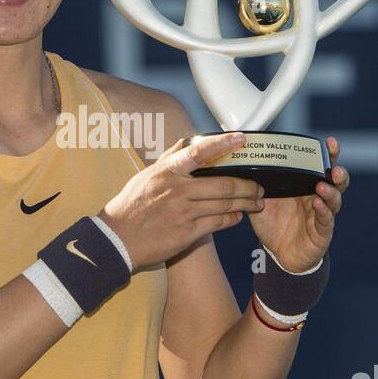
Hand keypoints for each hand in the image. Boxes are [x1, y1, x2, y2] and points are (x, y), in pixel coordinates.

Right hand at [97, 132, 263, 268]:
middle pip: (223, 184)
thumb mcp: (146, 176)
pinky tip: (238, 217)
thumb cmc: (130, 206)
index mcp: (167, 172)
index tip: (241, 138)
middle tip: (259, 187)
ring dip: (245, 203)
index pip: (199, 152)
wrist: (117, 240)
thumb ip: (169, 159)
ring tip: (257, 202)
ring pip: (225, 205)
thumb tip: (187, 142)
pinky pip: (217, 223)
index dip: (223, 144)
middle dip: (247, 186)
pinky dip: (231, 219)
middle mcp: (178, 190)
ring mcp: (184, 212)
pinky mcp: (187, 233)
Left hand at [246, 136, 348, 272]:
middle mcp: (317, 197)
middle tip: (334, 166)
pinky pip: (326, 219)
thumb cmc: (274, 225)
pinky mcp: (322, 231)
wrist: (279, 253)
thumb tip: (240, 169)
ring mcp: (322, 214)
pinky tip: (317, 203)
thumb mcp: (260, 202)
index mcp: (305, 186)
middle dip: (337, 171)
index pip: (320, 166)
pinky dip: (323, 210)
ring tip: (322, 186)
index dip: (328, 154)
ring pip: (335, 199)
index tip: (329, 142)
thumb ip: (254, 188)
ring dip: (330, 191)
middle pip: (335, 181)